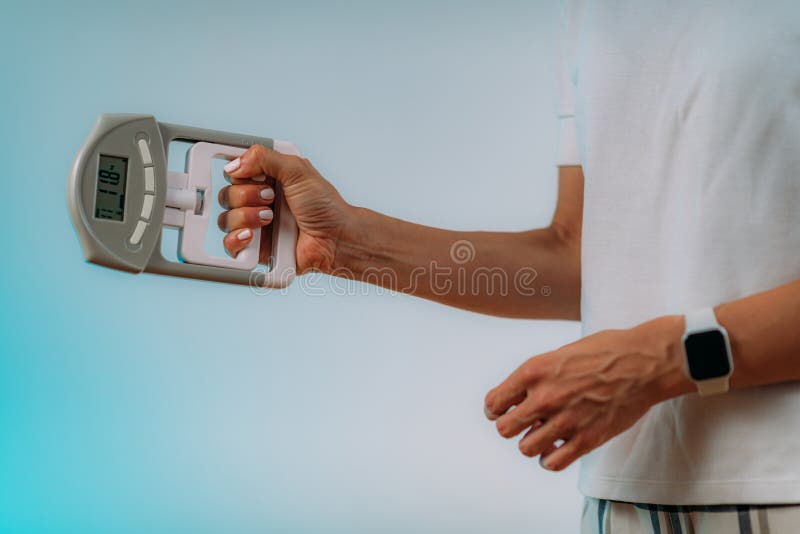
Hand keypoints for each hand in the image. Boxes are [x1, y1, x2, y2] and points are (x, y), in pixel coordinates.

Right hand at [219, 145, 350, 272]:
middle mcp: (259, 202)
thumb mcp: (298, 169)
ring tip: (269, 219)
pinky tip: (251, 235)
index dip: (237, 173)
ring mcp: (256, 226)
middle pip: (227, 195)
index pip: (235, 172)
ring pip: (226, 219)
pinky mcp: (256, 249)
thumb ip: (265, 158)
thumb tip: (234, 165)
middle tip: (270, 199)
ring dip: (246, 216)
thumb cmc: (325, 206)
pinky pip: (229, 245)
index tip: (249, 174)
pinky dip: (236, 239)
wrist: (336, 238)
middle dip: (246, 195)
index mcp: (267, 180)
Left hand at [484, 315, 691, 470]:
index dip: (496, 408)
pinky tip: (557, 449)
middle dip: (511, 425)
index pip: (494, 402)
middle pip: (505, 429)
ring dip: (532, 442)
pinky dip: (550, 459)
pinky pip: (552, 463)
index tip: (505, 409)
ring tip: (544, 433)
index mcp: (534, 370)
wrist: (644, 362)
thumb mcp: (560, 353)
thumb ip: (536, 376)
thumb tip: (518, 396)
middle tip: (524, 422)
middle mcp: (545, 396)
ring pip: (526, 448)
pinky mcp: (586, 439)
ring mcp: (565, 420)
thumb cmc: (604, 351)